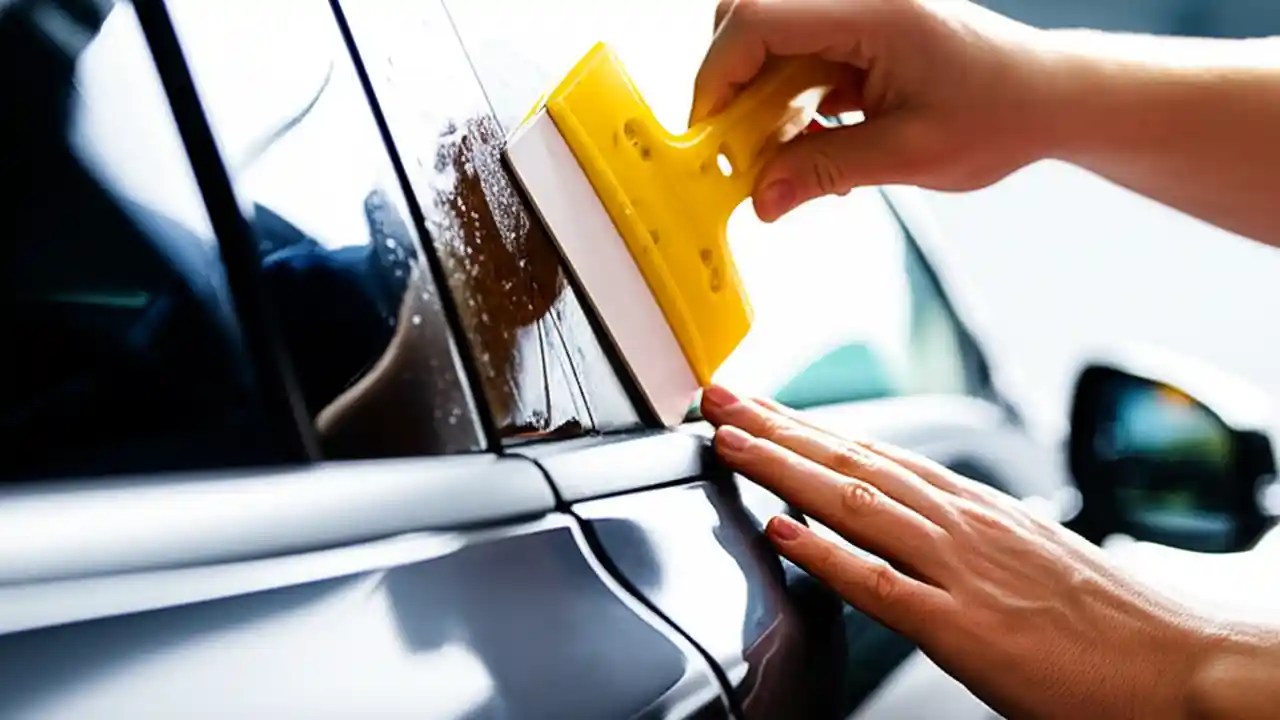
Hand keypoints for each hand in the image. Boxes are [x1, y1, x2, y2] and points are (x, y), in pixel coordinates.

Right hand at [691, 0, 1055, 221]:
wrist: (1049, 97)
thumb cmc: (1001, 113)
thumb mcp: (910, 155)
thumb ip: (826, 171)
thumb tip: (761, 197)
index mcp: (874, 11)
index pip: (760, 19)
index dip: (717, 74)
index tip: (708, 132)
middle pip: (751, 16)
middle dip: (728, 83)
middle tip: (734, 144)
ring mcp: (857, 14)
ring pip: (770, 41)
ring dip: (760, 101)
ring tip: (781, 156)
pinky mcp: (858, 35)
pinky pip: (798, 59)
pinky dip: (788, 104)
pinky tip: (811, 145)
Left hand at [700, 385, 1241, 718]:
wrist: (1179, 668)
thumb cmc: (1107, 620)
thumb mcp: (1028, 552)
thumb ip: (967, 532)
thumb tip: (920, 514)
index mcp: (976, 507)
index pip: (874, 451)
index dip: (808, 426)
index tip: (759, 405)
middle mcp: (963, 525)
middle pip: (853, 462)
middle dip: (777, 427)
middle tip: (719, 398)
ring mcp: (961, 572)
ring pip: (856, 504)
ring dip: (784, 469)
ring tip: (729, 443)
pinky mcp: (964, 629)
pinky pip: (882, 584)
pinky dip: (826, 553)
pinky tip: (782, 530)